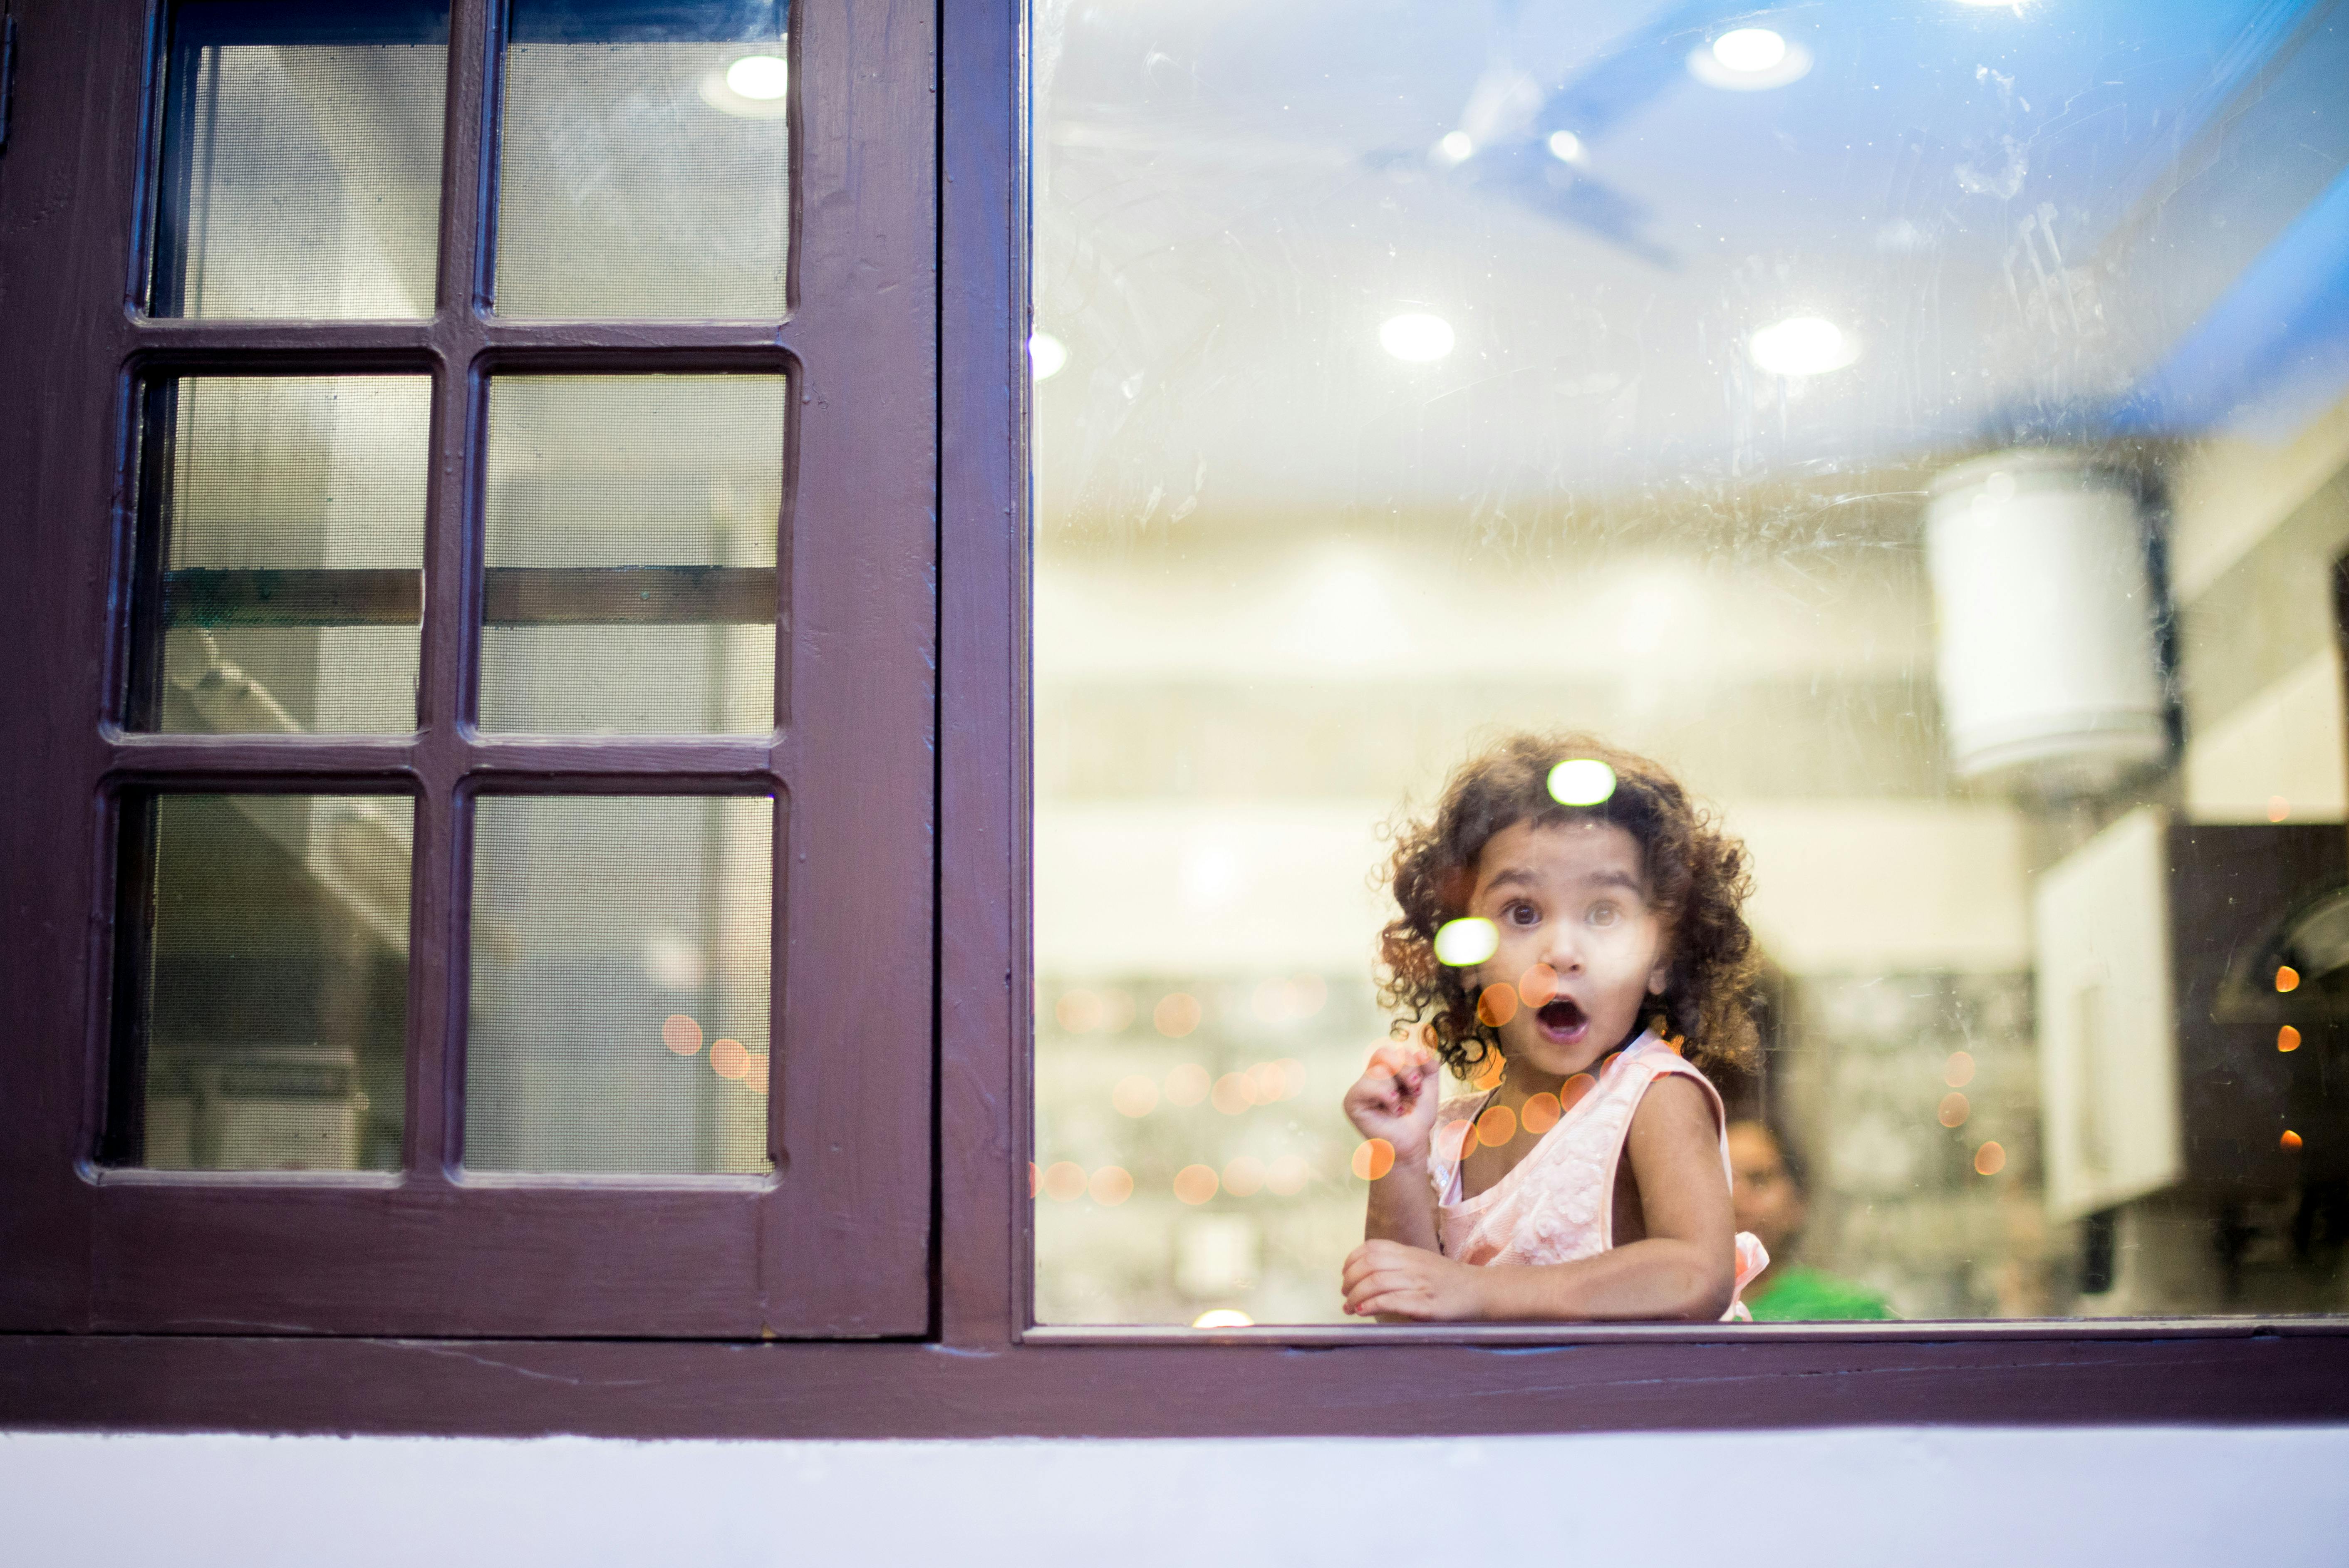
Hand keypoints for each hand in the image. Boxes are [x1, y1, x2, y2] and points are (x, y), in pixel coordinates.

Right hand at [1341, 1041, 1440, 1166]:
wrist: (1412, 1143)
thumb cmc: (1416, 1118)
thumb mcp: (1429, 1088)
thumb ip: (1429, 1066)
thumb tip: (1422, 1052)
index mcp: (1387, 1071)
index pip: (1394, 1050)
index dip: (1411, 1061)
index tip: (1419, 1084)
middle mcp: (1371, 1077)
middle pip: (1384, 1053)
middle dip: (1406, 1069)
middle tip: (1414, 1089)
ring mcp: (1361, 1088)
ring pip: (1376, 1069)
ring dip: (1396, 1086)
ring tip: (1400, 1104)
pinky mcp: (1352, 1101)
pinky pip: (1366, 1086)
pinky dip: (1385, 1096)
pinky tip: (1392, 1110)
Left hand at [1341, 1239, 1484, 1320]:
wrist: (1480, 1291)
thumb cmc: (1447, 1280)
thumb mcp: (1421, 1262)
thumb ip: (1397, 1264)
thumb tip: (1364, 1276)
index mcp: (1410, 1253)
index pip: (1372, 1248)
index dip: (1352, 1260)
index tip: (1345, 1275)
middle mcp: (1413, 1264)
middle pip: (1370, 1263)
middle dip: (1350, 1280)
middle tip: (1345, 1295)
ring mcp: (1420, 1283)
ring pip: (1377, 1281)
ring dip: (1356, 1295)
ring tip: (1349, 1307)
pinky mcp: (1427, 1304)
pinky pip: (1393, 1301)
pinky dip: (1372, 1305)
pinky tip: (1363, 1311)